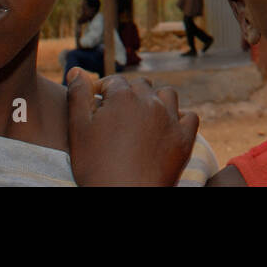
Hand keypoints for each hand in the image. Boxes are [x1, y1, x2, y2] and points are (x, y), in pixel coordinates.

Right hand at [66, 68, 199, 185]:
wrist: (125, 197)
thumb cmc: (96, 166)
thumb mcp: (78, 130)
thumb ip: (78, 96)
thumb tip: (76, 69)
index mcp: (123, 97)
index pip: (114, 81)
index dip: (104, 90)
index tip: (98, 102)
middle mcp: (150, 102)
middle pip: (141, 86)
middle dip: (129, 94)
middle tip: (118, 114)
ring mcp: (170, 119)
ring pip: (167, 95)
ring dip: (156, 100)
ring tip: (143, 116)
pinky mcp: (185, 138)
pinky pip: (189, 117)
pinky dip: (180, 118)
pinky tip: (168, 126)